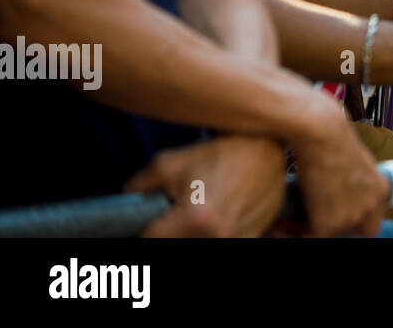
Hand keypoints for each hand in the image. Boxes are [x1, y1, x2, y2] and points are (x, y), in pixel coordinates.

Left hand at [123, 135, 285, 237]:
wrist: (266, 148)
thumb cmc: (221, 153)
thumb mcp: (171, 162)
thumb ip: (140, 185)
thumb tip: (126, 199)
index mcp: (194, 219)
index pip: (149, 242)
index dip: (143, 232)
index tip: (145, 225)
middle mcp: (218, 235)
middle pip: (175, 245)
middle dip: (168, 232)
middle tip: (173, 215)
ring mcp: (237, 240)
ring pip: (197, 244)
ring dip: (192, 233)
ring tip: (199, 212)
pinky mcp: (251, 240)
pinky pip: (223, 242)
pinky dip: (214, 233)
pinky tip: (217, 215)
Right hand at [288, 98, 388, 237]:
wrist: (320, 131)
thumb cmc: (330, 136)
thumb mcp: (351, 160)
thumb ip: (353, 181)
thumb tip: (338, 192)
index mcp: (380, 190)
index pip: (370, 225)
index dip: (351, 224)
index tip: (332, 218)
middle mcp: (370, 207)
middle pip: (348, 231)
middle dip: (326, 225)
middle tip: (305, 219)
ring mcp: (350, 217)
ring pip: (326, 235)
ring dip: (305, 230)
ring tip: (287, 222)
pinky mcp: (328, 224)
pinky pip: (308, 238)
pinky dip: (292, 234)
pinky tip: (279, 226)